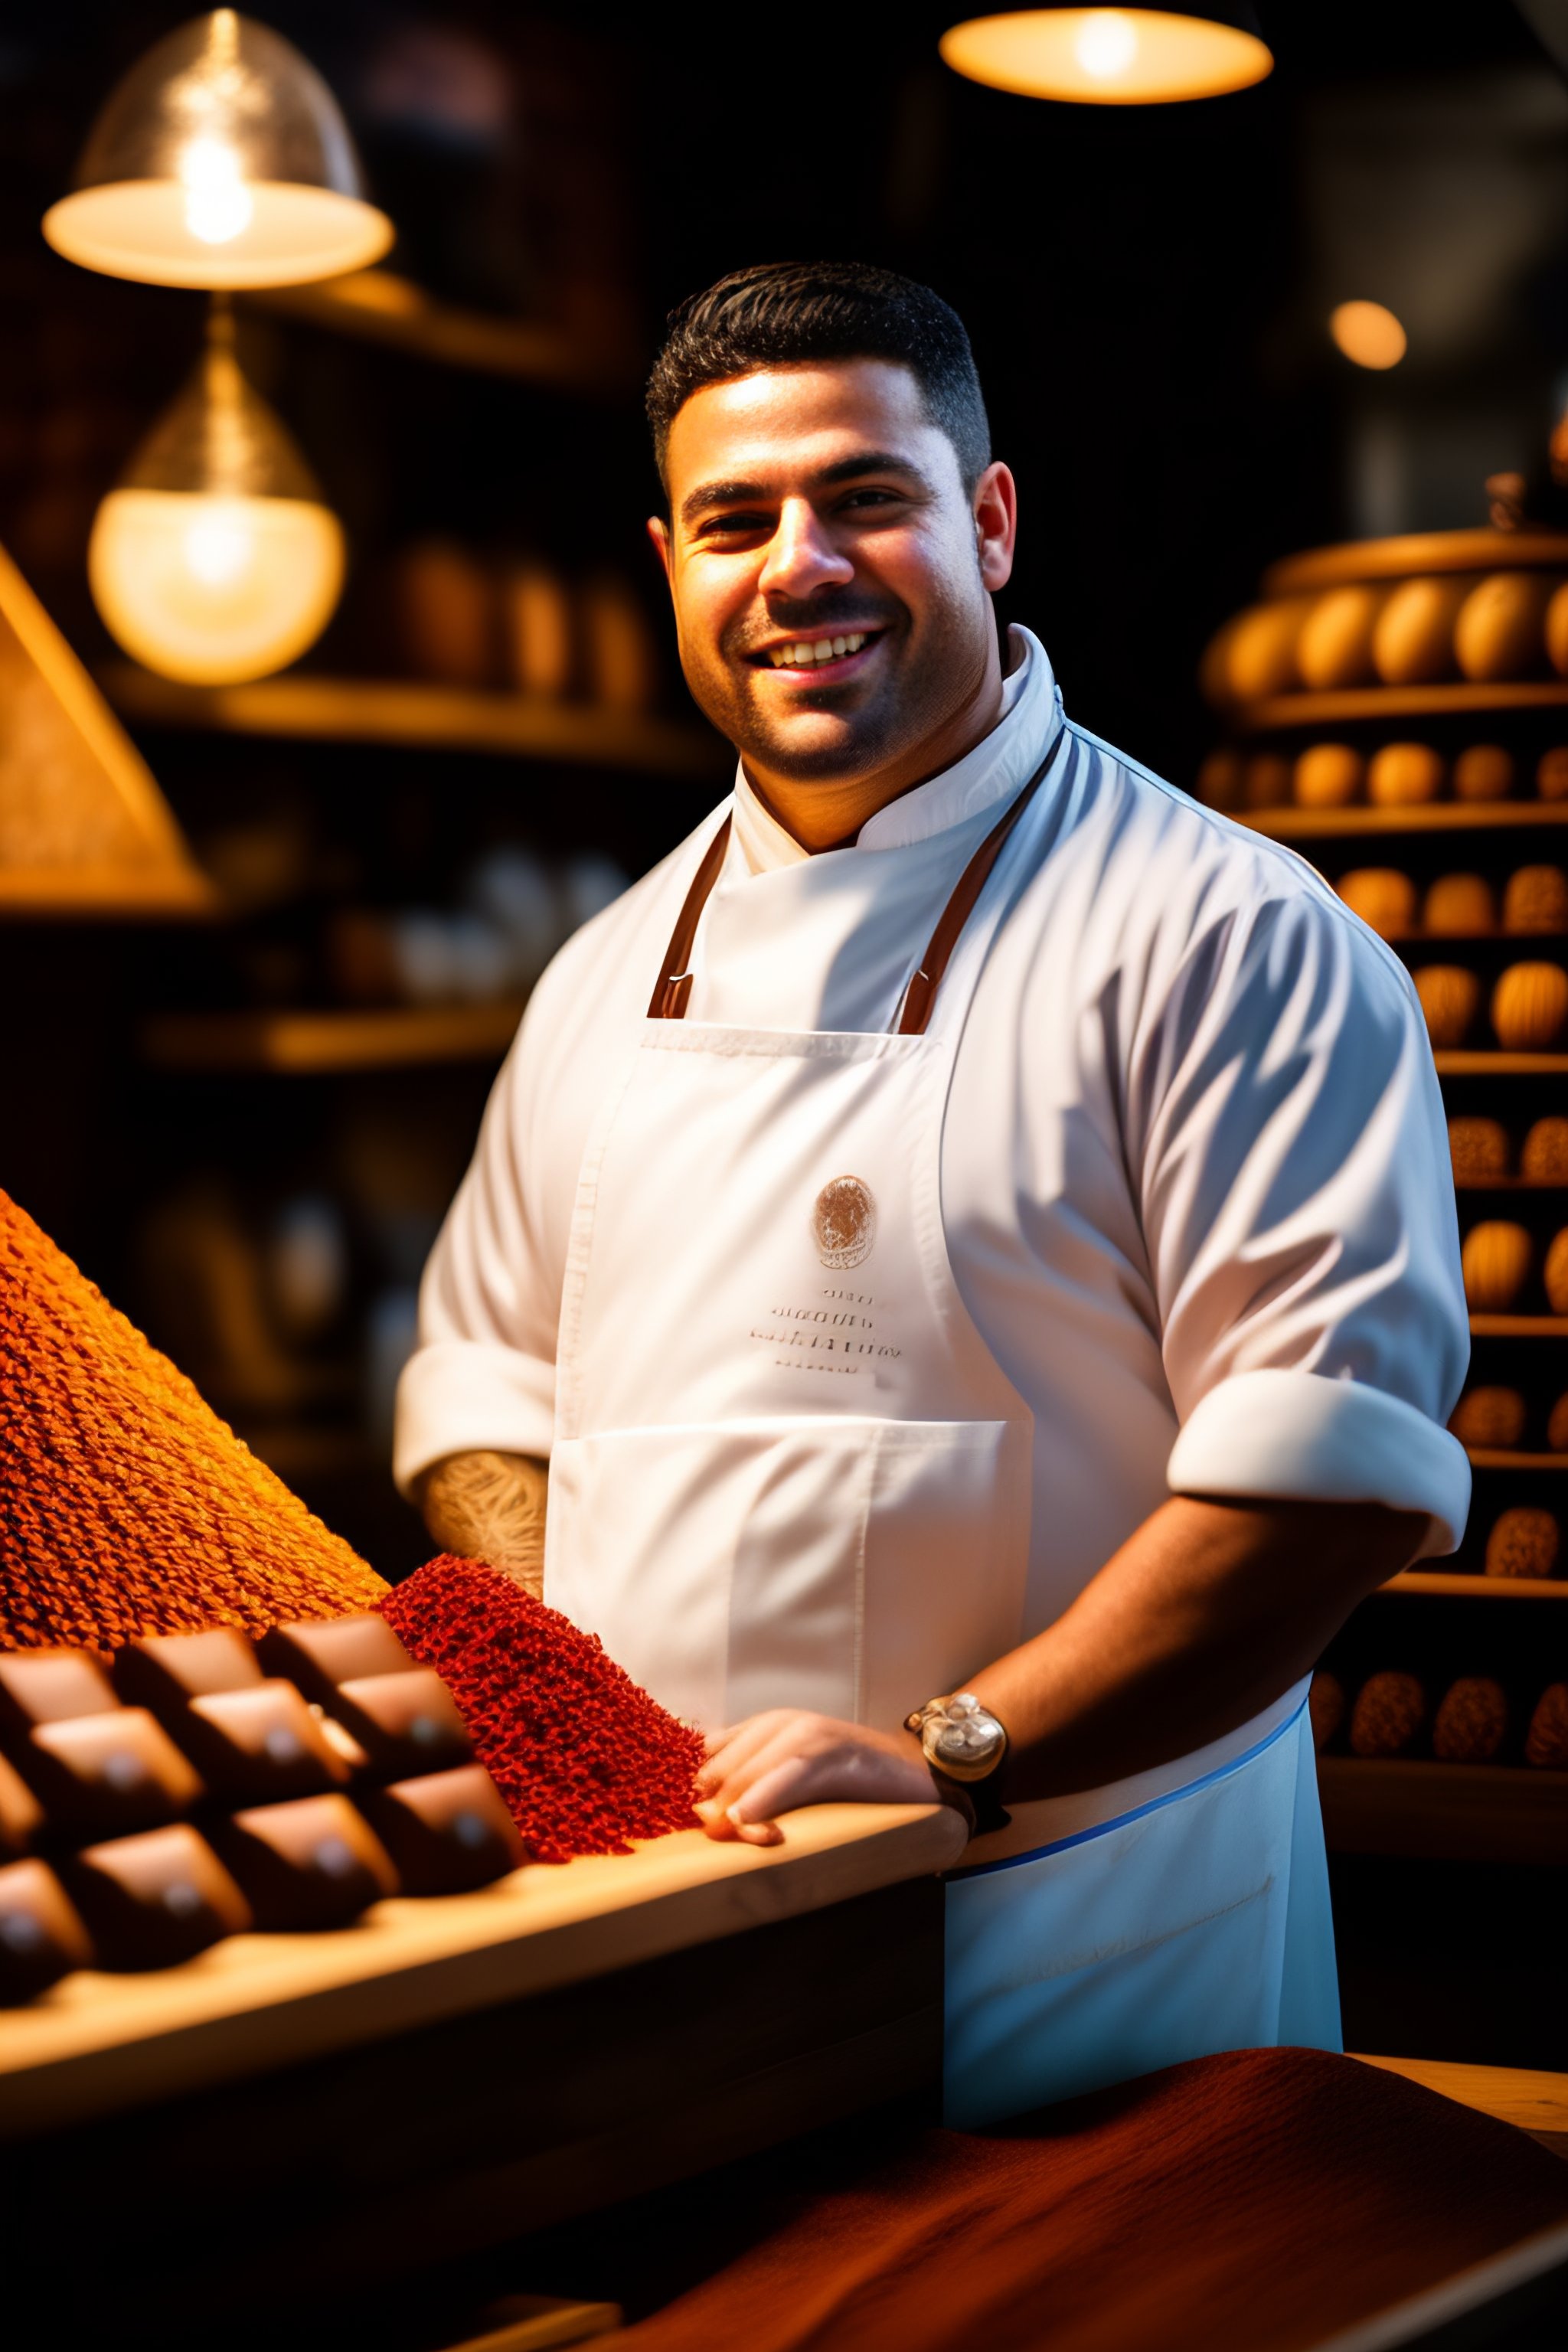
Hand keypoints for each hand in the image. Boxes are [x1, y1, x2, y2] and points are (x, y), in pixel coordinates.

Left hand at [693, 1710, 952, 1845]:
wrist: (914, 1772)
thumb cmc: (848, 1783)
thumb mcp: (792, 1778)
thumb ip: (752, 1785)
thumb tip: (706, 1818)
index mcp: (766, 1727)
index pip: (710, 1753)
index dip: (699, 1788)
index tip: (691, 1821)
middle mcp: (784, 1724)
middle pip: (726, 1762)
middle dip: (714, 1801)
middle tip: (713, 1836)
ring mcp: (813, 1734)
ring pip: (754, 1766)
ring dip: (734, 1801)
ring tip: (723, 1829)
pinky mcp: (839, 1753)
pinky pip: (794, 1773)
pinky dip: (767, 1795)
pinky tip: (748, 1819)